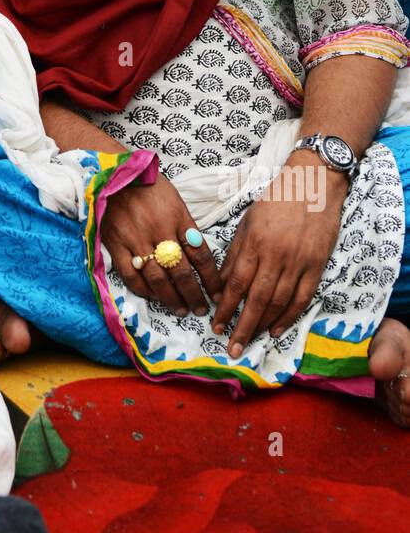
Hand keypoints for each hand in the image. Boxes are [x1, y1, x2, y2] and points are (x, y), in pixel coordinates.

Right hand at [101, 172, 223, 315]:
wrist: (112, 174)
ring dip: (171, 298)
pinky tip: (153, 295)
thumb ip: (186, 226)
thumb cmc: (148, 186)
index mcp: (177, 217)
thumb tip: (198, 254)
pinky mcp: (115, 244)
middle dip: (194, 294)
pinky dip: (143, 290)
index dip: (211, 278)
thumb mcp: (175, 200)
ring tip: (180, 309)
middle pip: (181, 271)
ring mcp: (136, 239)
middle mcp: (159, 230)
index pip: (200, 254)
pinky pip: (131, 275)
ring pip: (158, 278)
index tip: (217, 293)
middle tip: (200, 309)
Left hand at [212, 155, 345, 356]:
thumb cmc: (275, 200)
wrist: (314, 183)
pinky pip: (302, 298)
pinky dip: (289, 317)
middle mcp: (275, 256)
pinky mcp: (317, 266)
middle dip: (241, 327)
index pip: (236, 284)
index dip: (224, 308)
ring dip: (262, 326)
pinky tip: (276, 330)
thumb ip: (235, 254)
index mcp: (254, 242)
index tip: (215, 326)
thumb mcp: (247, 223)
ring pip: (278, 303)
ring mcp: (298, 262)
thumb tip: (222, 284)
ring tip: (249, 342)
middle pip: (256, 300)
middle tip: (231, 349)